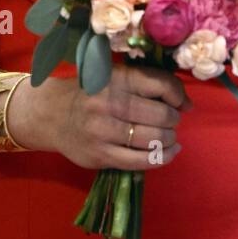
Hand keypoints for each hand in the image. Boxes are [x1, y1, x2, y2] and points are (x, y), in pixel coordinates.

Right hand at [12, 62, 192, 169]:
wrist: (50, 114)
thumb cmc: (90, 93)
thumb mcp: (114, 77)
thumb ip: (148, 83)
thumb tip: (188, 104)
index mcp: (116, 78)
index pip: (161, 84)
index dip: (179, 96)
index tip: (182, 104)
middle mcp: (109, 103)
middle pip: (162, 115)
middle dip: (174, 120)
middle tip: (171, 122)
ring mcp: (103, 131)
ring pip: (154, 139)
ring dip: (170, 139)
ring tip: (169, 137)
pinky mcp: (100, 155)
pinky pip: (141, 161)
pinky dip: (162, 158)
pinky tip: (168, 153)